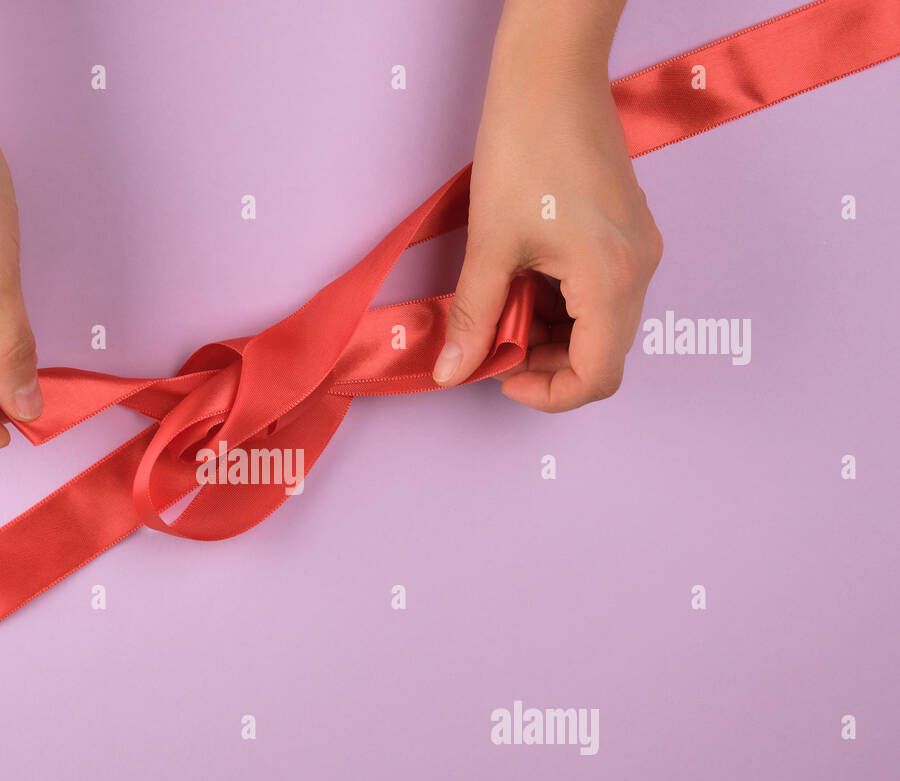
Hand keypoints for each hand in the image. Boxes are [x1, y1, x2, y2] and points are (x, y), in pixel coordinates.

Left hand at [433, 0, 662, 410]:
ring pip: (600, 325)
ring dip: (549, 331)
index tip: (502, 376)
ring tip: (500, 304)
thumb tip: (453, 371)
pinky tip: (521, 280)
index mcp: (613, 280)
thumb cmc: (525, 147)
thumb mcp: (490, 245)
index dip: (548, 393)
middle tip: (492, 340)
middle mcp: (639, 270)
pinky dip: (560, 302)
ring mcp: (637, 250)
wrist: (551, 75)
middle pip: (601, 355)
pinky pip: (600, 291)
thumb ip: (475, 316)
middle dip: (544, 361)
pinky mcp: (627, 233)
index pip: (597, 376)